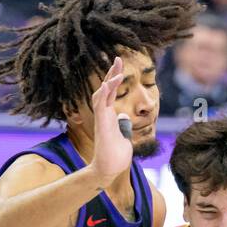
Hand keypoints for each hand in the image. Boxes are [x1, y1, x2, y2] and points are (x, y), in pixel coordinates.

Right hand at [88, 55, 132, 186]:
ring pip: (101, 93)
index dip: (115, 78)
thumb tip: (125, 117)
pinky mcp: (101, 124)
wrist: (109, 169)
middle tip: (118, 57)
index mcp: (109, 115)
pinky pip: (101, 105)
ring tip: (116, 66)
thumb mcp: (124, 136)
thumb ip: (123, 125)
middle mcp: (104, 114)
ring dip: (109, 79)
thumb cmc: (116, 156)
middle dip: (112, 72)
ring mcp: (102, 118)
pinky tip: (110, 82)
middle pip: (105, 88)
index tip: (120, 65)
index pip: (111, 92)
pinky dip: (105, 93)